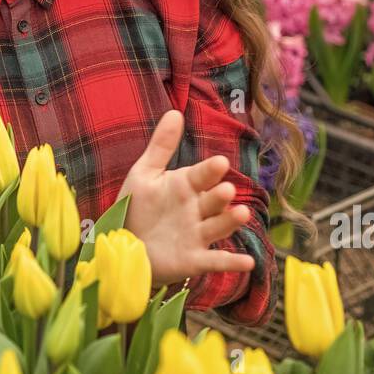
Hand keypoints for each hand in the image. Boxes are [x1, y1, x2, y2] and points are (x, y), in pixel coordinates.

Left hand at [115, 109, 255, 286]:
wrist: (125, 245)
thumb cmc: (137, 206)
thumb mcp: (145, 174)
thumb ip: (161, 146)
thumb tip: (174, 111)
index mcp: (185, 186)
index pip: (201, 175)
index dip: (209, 171)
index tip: (220, 163)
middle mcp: (197, 209)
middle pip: (213, 201)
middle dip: (220, 196)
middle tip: (226, 190)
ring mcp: (197, 234)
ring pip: (218, 226)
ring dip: (231, 222)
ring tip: (241, 214)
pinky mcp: (194, 260)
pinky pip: (215, 260)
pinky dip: (232, 262)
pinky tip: (248, 263)